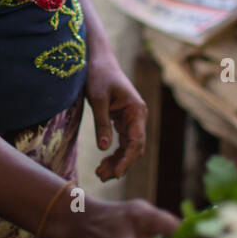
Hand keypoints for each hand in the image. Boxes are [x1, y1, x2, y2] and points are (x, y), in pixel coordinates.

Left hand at [85, 49, 147, 182]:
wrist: (99, 61)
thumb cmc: (99, 75)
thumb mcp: (98, 98)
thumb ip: (102, 122)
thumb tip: (104, 148)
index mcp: (137, 110)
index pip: (136, 140)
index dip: (127, 159)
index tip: (117, 173)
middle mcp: (138, 116)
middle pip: (134, 148)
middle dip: (121, 164)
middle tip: (102, 176)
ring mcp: (132, 120)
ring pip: (129, 147)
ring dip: (117, 161)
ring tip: (101, 174)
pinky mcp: (123, 121)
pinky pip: (122, 142)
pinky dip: (115, 153)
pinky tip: (104, 164)